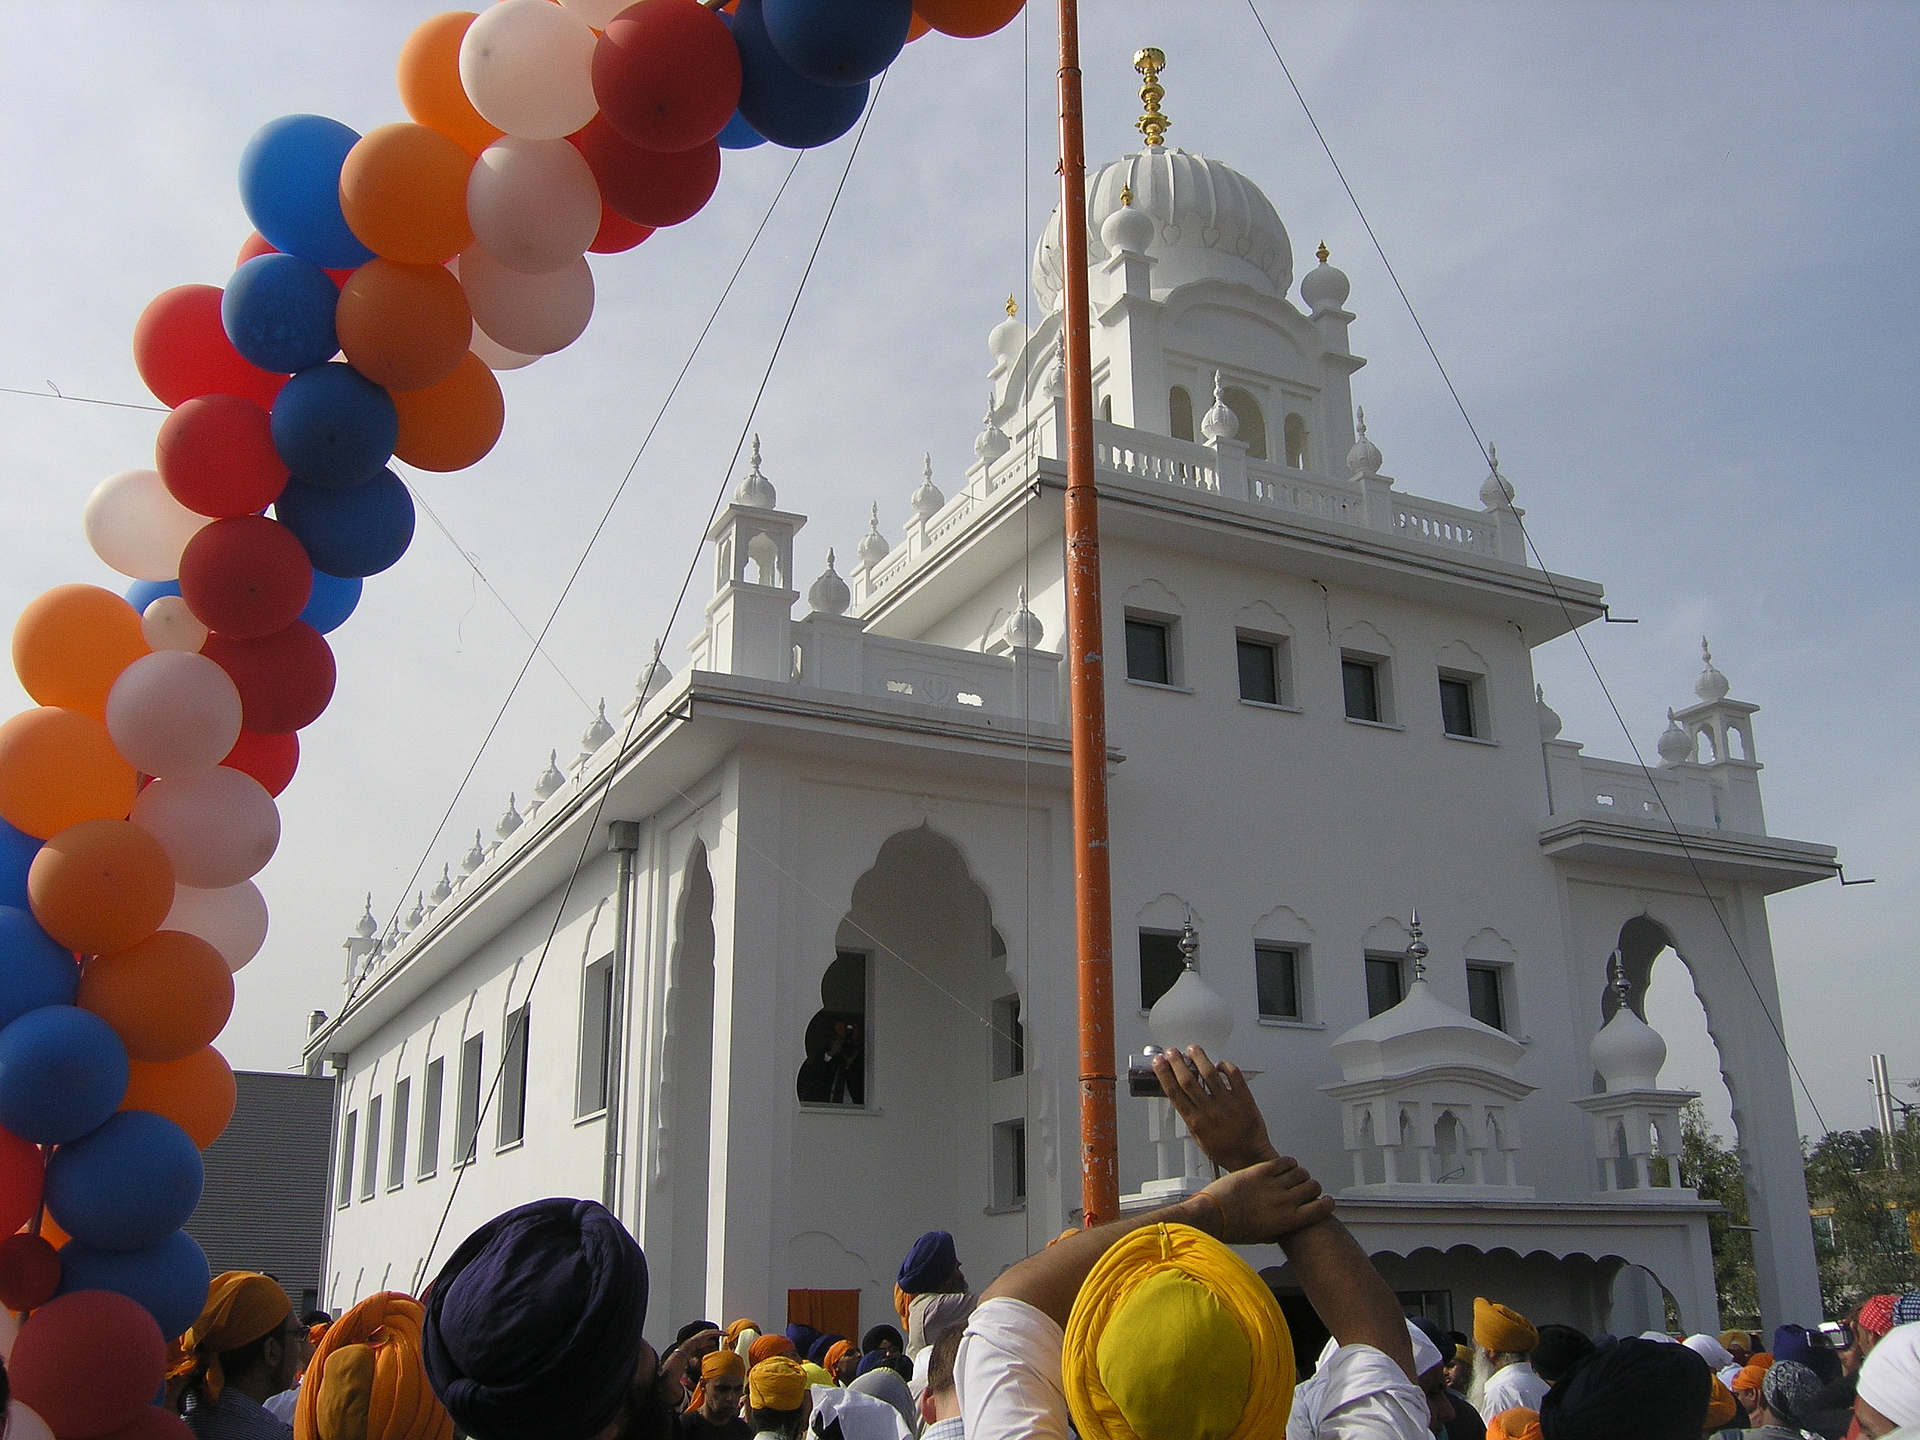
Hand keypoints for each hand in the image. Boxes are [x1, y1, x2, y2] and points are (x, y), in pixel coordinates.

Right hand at [1154, 1046, 1280, 1171]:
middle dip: (1177, 1062)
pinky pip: (1234, 1075)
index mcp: (1196, 1122)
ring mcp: (1228, 1104)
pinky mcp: (1245, 1099)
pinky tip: (1219, 1063)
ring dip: (1198, 1058)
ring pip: (1209, 1073)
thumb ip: (1190, 1116)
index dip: (1164, 1074)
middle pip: (1188, 1080)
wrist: (1251, 1158)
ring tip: (1193, 1049)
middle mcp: (1210, 1112)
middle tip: (1173, 1052)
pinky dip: (1225, 1066)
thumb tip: (1182, 1097)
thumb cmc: (1226, 1151)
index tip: (1159, 1063)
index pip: (1174, 1092)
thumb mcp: (1199, 1138)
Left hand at [1187, 1157, 1332, 1244]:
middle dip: (1311, 1186)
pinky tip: (1283, 1165)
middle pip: (1313, 1187)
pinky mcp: (1260, 1171)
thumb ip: (1279, 1230)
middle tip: (1305, 1186)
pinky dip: (1287, 1162)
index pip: (1321, 1209)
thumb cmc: (1233, 1229)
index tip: (1325, 1201)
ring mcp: (1273, 1185)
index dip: (1326, 1203)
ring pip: (1300, 1172)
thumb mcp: (1263, 1237)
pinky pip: (1284, 1161)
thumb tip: (1287, 1227)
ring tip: (1292, 1176)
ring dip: (1299, 1173)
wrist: (1211, 1216)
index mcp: (1288, 1221)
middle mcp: (1284, 1203)